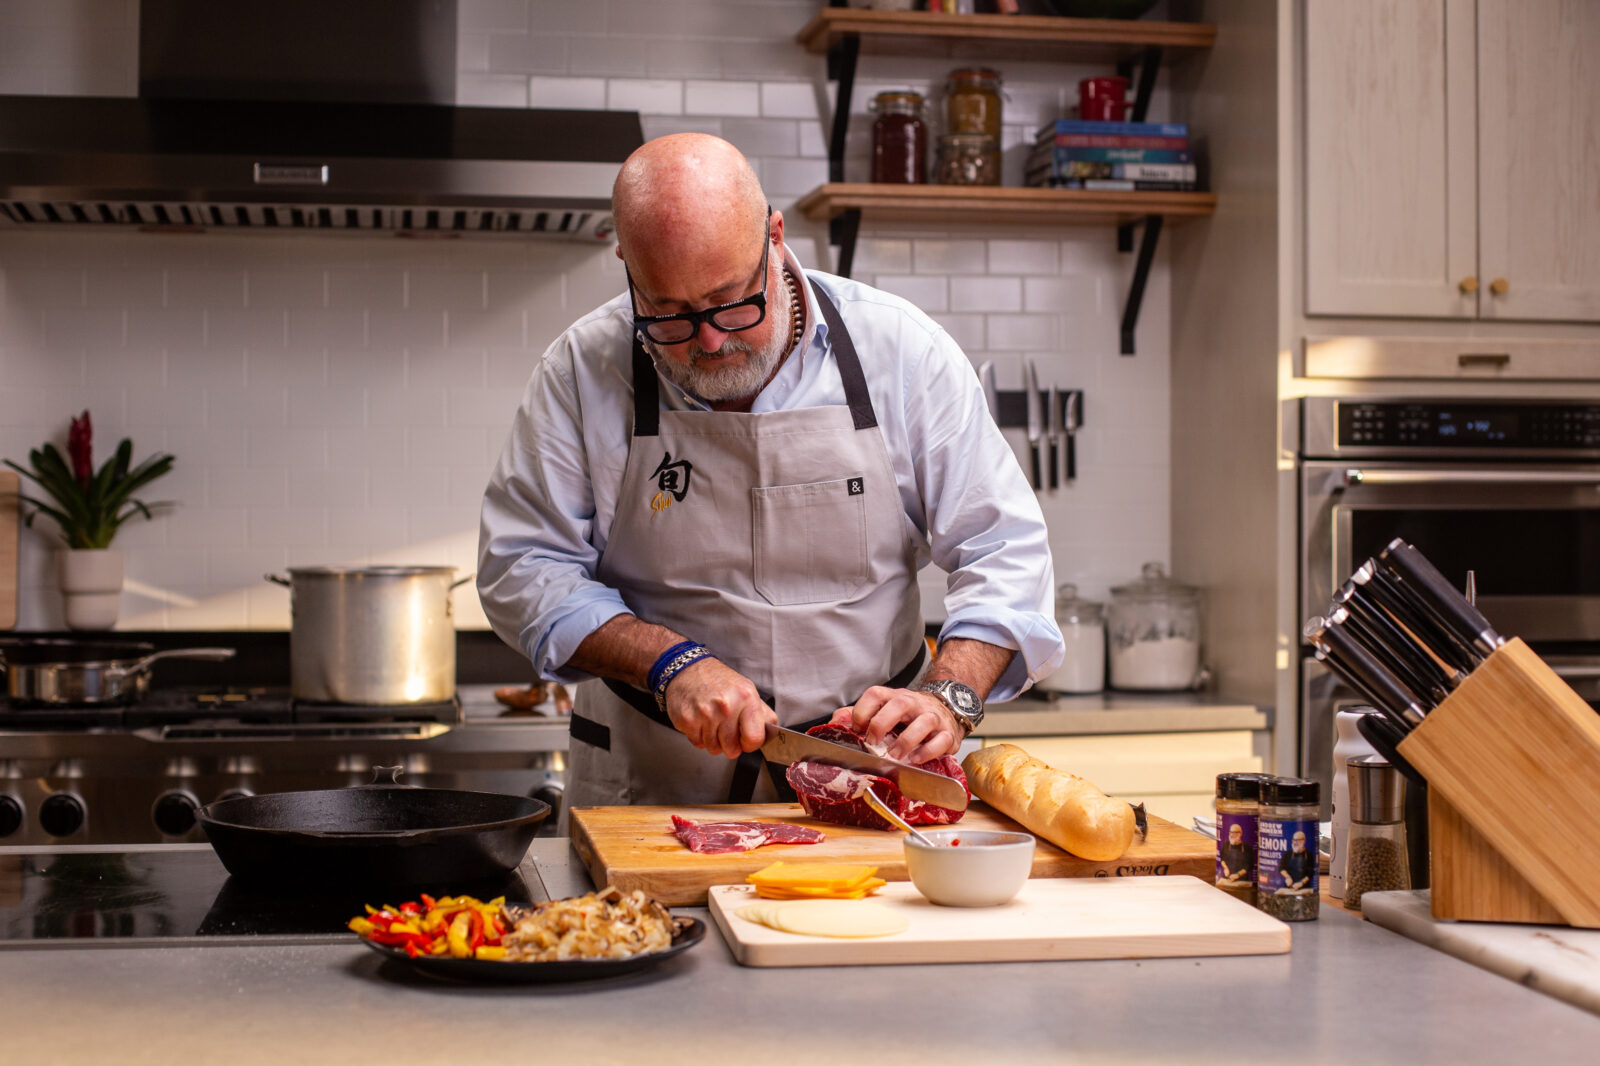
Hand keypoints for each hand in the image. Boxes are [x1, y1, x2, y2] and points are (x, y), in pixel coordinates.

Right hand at [662, 657, 775, 758]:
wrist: (687, 669)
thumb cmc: (717, 680)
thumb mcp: (746, 689)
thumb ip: (762, 713)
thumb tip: (771, 734)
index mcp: (746, 697)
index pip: (755, 738)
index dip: (750, 743)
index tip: (745, 739)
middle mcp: (726, 705)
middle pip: (732, 749)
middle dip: (729, 744)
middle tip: (725, 728)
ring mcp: (706, 714)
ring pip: (714, 749)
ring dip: (713, 740)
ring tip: (711, 722)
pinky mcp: (688, 720)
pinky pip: (698, 744)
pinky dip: (699, 737)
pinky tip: (700, 721)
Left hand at [831, 686, 957, 765]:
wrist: (945, 711)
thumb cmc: (908, 716)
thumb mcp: (884, 711)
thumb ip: (859, 716)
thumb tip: (834, 722)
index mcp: (894, 697)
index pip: (876, 694)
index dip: (862, 711)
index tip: (857, 730)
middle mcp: (914, 703)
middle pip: (899, 703)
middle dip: (882, 723)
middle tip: (874, 743)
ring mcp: (933, 717)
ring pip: (923, 722)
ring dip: (906, 741)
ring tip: (895, 756)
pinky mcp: (948, 734)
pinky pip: (941, 741)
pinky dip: (927, 752)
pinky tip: (915, 759)